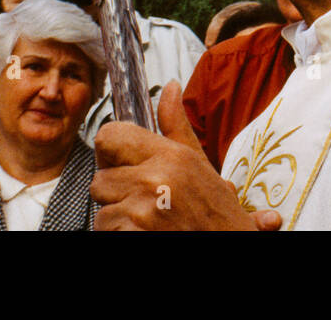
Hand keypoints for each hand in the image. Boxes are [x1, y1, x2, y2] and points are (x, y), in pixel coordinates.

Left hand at [91, 81, 281, 230]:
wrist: (230, 243)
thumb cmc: (216, 216)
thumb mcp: (201, 167)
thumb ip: (176, 127)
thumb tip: (170, 87)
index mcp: (172, 157)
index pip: (109, 136)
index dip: (110, 153)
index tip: (122, 165)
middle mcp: (157, 180)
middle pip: (99, 179)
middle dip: (116, 194)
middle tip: (144, 203)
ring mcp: (145, 211)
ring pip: (101, 211)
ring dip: (119, 220)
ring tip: (149, 223)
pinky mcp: (135, 234)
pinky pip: (105, 231)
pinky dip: (122, 236)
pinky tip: (148, 234)